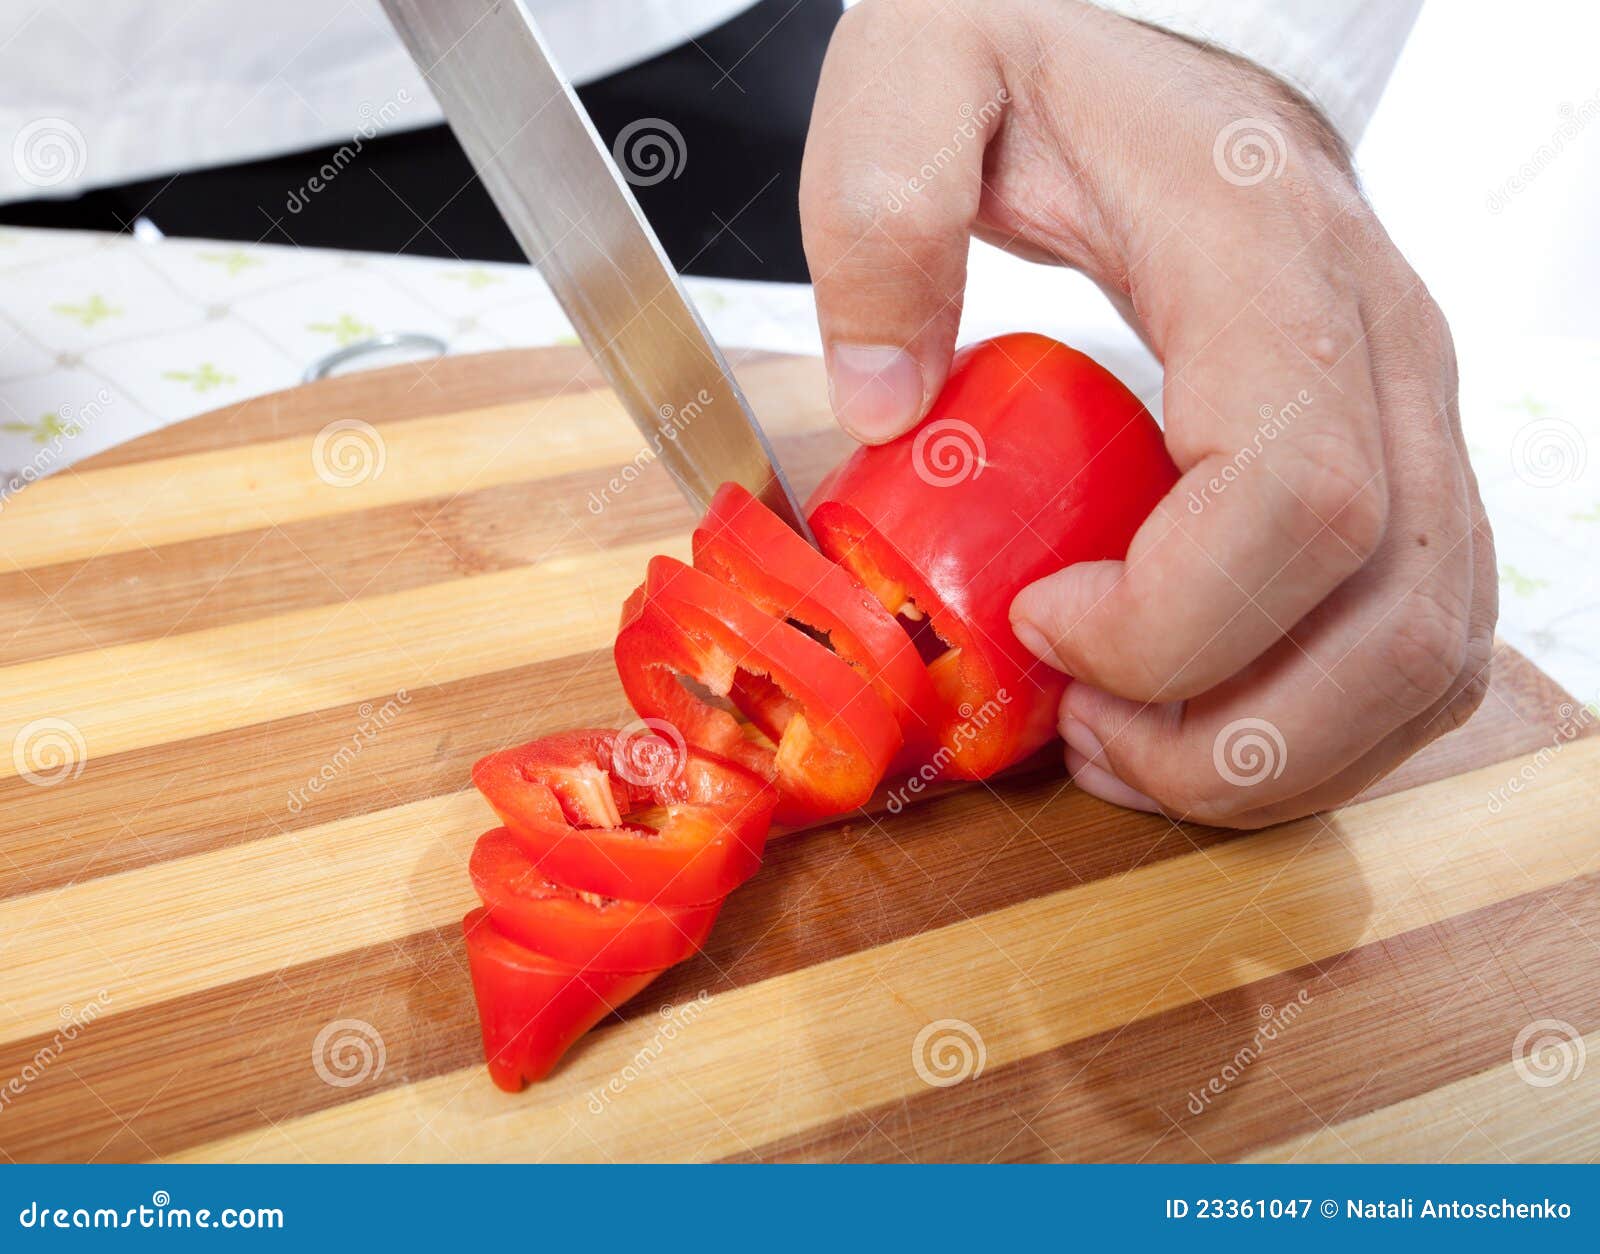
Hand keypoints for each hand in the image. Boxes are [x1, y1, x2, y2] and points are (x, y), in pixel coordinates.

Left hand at [799, 0, 1494, 826]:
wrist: (1156, 12)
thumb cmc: (1049, 45)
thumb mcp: (922, 73)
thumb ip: (883, 214)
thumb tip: (886, 403)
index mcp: (1266, 260)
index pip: (1296, 496)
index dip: (1173, 619)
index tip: (1037, 624)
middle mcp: (1380, 345)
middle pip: (1390, 615)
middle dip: (1227, 735)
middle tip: (1084, 737)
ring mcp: (1411, 408)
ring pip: (1428, 650)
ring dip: (1275, 750)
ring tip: (1127, 747)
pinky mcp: (1403, 456)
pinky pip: (1420, 636)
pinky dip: (1318, 720)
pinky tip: (1198, 718)